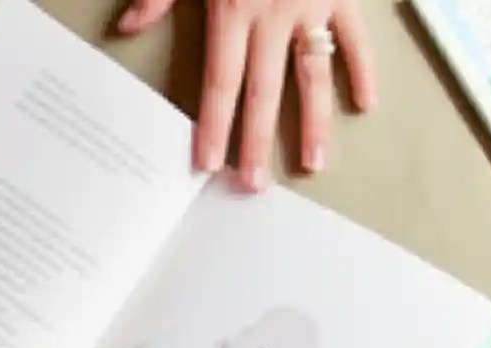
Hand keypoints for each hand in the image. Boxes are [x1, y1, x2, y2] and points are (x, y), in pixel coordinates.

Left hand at [118, 0, 377, 189]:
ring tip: (312, 165)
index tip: (207, 164)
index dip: (213, 125)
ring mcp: (312, 7)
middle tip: (252, 187)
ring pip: (313, 75)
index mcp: (231, 9)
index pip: (219, 83)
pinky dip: (361, 70)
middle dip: (257, 142)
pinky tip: (362, 106)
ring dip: (314, 123)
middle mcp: (273, 15)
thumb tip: (128, 25)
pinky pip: (355, 38)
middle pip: (263, 92)